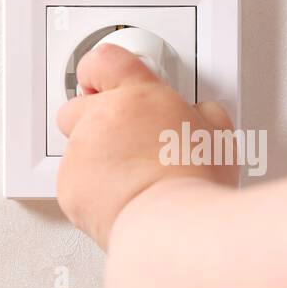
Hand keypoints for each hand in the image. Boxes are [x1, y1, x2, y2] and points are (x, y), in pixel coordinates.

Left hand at [55, 43, 237, 248]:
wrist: (172, 227)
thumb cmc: (195, 185)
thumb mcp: (217, 135)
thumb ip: (202, 113)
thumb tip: (200, 115)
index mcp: (138, 96)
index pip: (105, 60)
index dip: (100, 70)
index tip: (101, 78)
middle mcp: (101, 118)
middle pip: (75, 105)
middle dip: (92, 119)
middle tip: (121, 137)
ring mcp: (81, 153)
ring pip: (75, 148)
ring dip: (95, 158)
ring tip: (129, 180)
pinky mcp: (69, 187)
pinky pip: (72, 183)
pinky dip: (89, 190)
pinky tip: (119, 200)